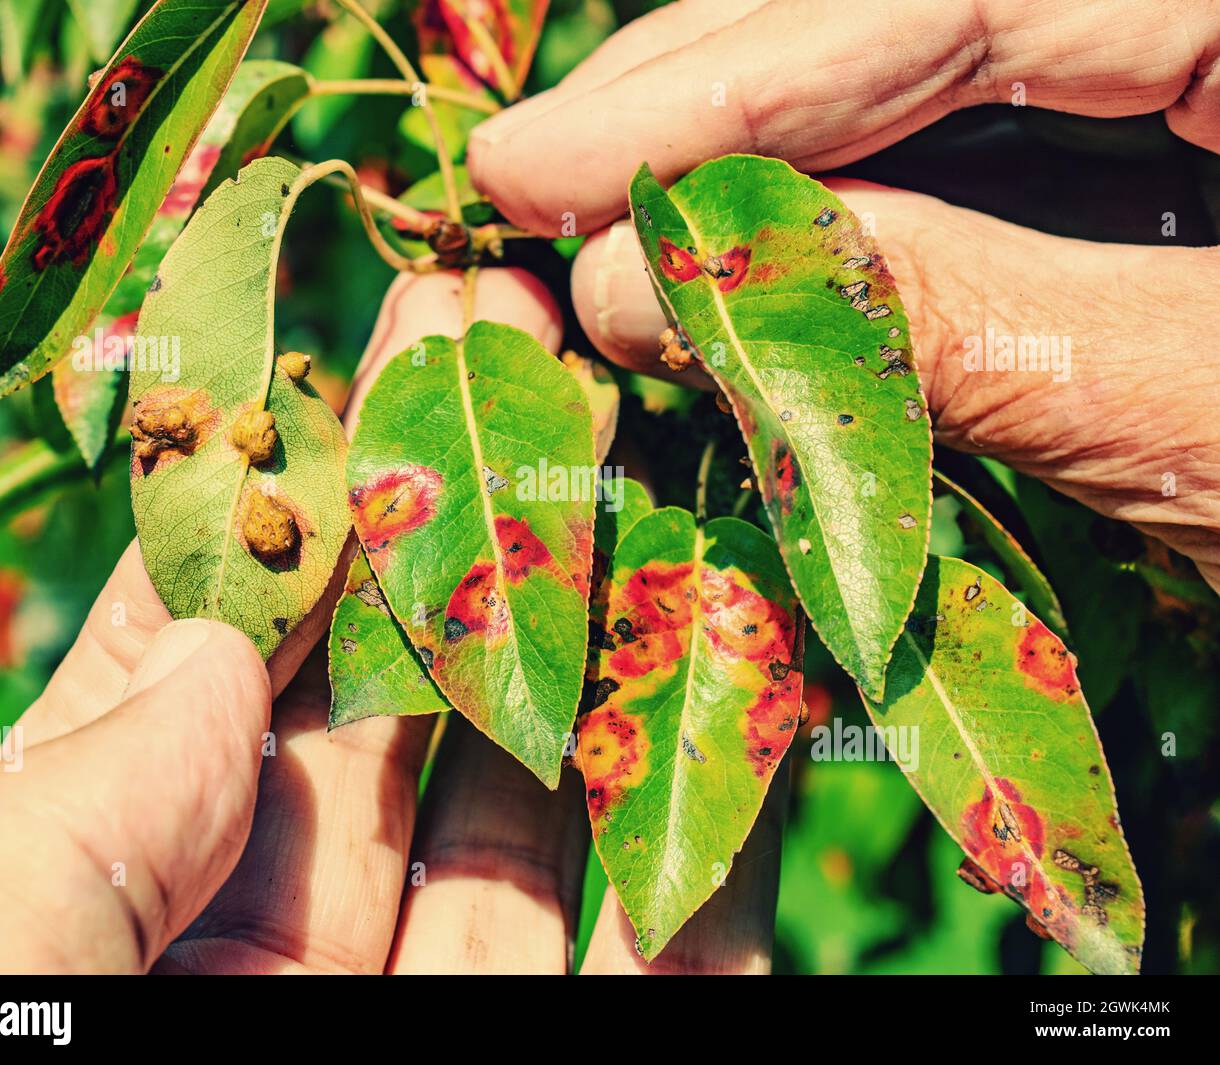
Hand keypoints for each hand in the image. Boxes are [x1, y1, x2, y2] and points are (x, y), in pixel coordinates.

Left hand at [0, 270, 779, 974]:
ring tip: (644, 441)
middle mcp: (293, 961)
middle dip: (457, 515)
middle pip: (395, 709)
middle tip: (505, 336)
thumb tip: (206, 640)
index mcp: (116, 929)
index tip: (342, 367)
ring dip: (609, 621)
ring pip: (552, 798)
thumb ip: (63, 834)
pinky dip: (736, 810)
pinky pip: (688, 948)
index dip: (274, 520)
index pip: (194, 690)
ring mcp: (452, 1008)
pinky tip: (763, 661)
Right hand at [468, 0, 1219, 590]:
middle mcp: (1203, 5)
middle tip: (540, 187)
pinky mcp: (1178, 134)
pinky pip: (995, 135)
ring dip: (767, 151)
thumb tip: (654, 285)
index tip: (544, 171)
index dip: (725, 83)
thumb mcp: (1193, 413)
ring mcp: (1188, 63)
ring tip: (618, 223)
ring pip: (937, 63)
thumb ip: (928, 322)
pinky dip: (859, 204)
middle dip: (715, 97)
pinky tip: (758, 253)